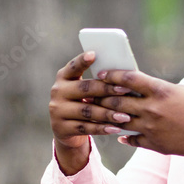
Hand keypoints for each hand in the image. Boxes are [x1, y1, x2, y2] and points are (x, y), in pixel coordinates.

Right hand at [49, 52, 136, 172]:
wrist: (67, 130)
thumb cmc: (84, 103)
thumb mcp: (85, 91)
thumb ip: (97, 82)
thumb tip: (123, 75)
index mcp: (63, 77)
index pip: (73, 66)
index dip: (82, 61)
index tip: (94, 54)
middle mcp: (58, 91)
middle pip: (84, 88)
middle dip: (107, 89)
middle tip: (125, 90)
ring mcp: (57, 110)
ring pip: (87, 111)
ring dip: (108, 113)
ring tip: (125, 116)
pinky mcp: (61, 128)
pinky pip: (85, 128)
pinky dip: (102, 128)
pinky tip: (116, 128)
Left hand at [94, 69, 183, 159]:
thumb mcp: (181, 92)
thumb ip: (158, 90)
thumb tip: (139, 87)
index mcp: (161, 91)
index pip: (128, 78)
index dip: (112, 74)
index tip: (102, 73)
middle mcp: (152, 109)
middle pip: (117, 99)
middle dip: (102, 95)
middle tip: (91, 93)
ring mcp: (151, 128)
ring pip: (120, 120)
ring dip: (107, 115)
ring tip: (100, 111)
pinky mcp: (154, 143)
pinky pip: (131, 139)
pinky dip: (124, 136)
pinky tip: (119, 133)